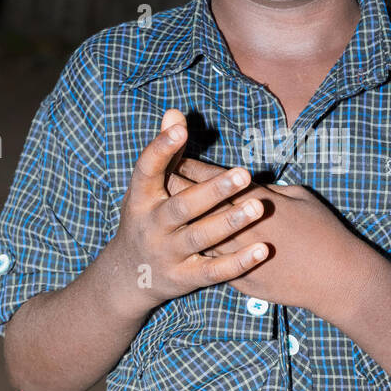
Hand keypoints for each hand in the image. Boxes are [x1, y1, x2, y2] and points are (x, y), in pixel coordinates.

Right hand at [111, 111, 269, 312]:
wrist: (128, 276)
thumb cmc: (148, 219)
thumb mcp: (149, 189)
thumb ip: (167, 153)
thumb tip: (174, 112)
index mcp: (142, 198)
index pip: (147, 170)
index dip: (161, 148)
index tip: (180, 129)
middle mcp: (152, 225)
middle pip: (182, 207)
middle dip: (213, 190)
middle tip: (244, 173)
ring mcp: (167, 253)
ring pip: (200, 237)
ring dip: (230, 222)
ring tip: (259, 207)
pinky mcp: (184, 278)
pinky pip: (213, 271)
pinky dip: (238, 262)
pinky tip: (262, 249)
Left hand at [164, 142, 356, 315]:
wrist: (336, 280)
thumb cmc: (325, 233)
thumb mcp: (300, 198)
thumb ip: (270, 188)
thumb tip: (249, 184)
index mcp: (259, 201)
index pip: (217, 179)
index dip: (193, 166)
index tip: (174, 154)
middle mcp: (244, 227)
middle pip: (201, 204)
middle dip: (177, 188)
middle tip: (155, 176)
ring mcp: (240, 256)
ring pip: (200, 234)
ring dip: (181, 222)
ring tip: (159, 211)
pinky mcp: (241, 281)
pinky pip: (212, 265)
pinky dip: (196, 253)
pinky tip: (180, 248)